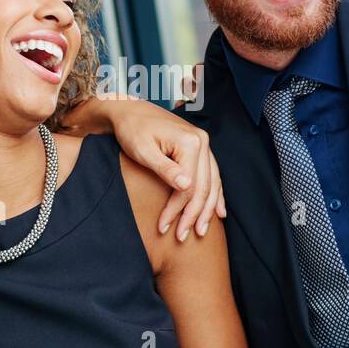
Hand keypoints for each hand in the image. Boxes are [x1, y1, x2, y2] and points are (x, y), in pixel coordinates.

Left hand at [101, 97, 225, 240]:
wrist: (129, 110)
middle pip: (204, 187)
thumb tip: (186, 186)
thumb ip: (165, 169)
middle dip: (193, 215)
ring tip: (201, 231)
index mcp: (190, 142)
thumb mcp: (143, 150)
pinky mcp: (200, 148)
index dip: (177, 210)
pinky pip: (212, 175)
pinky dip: (215, 195)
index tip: (164, 227)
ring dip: (207, 209)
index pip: (188, 187)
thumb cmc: (132, 130)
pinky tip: (218, 211)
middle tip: (182, 236)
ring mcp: (204, 144)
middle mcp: (203, 142)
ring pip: (212, 183)